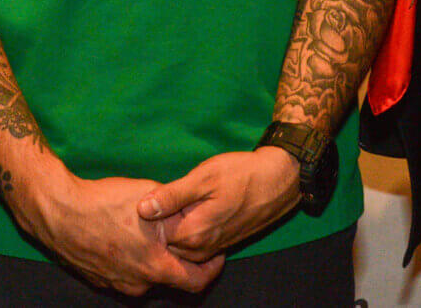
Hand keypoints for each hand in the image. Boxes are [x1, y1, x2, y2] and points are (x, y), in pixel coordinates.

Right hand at [20, 171, 223, 296]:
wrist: (59, 212)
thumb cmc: (105, 202)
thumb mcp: (149, 199)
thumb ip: (175, 213)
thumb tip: (194, 215)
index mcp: (155, 266)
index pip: (196, 282)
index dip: (212, 269)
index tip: (215, 253)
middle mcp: (138, 282)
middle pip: (170, 277)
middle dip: (179, 258)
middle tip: (180, 235)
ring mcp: (117, 284)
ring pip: (145, 274)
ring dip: (151, 257)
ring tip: (147, 231)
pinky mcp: (99, 279)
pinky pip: (124, 272)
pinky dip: (130, 258)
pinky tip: (123, 235)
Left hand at [137, 147, 301, 262]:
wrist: (278, 181)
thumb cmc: (241, 174)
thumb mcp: (203, 177)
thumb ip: (172, 196)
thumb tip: (142, 208)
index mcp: (193, 233)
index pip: (155, 233)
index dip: (150, 214)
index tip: (153, 194)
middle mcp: (202, 247)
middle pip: (166, 243)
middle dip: (160, 224)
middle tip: (163, 196)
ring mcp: (214, 247)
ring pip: (181, 246)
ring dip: (175, 228)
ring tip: (178, 202)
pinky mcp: (222, 243)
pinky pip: (196, 245)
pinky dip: (189, 231)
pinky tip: (192, 210)